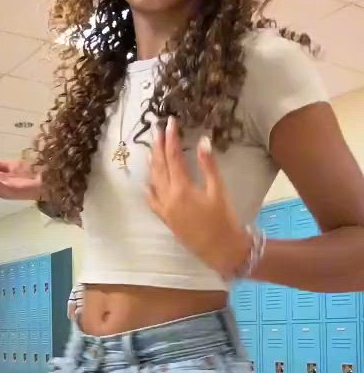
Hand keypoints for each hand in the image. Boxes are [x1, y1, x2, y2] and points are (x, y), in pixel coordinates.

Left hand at [147, 117, 249, 276]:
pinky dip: (149, 187)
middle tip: (157, 130)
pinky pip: (152, 200)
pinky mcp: (165, 218)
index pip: (173, 156)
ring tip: (151, 149)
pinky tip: (148, 181)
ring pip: (153, 181)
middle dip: (158, 146)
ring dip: (152, 163)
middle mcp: (168, 197)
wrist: (220, 249)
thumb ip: (208, 165)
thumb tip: (203, 141)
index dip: (171, 138)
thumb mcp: (218, 190)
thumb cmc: (223, 219)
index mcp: (182, 188)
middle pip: (160, 166)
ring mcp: (164, 208)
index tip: (170, 123)